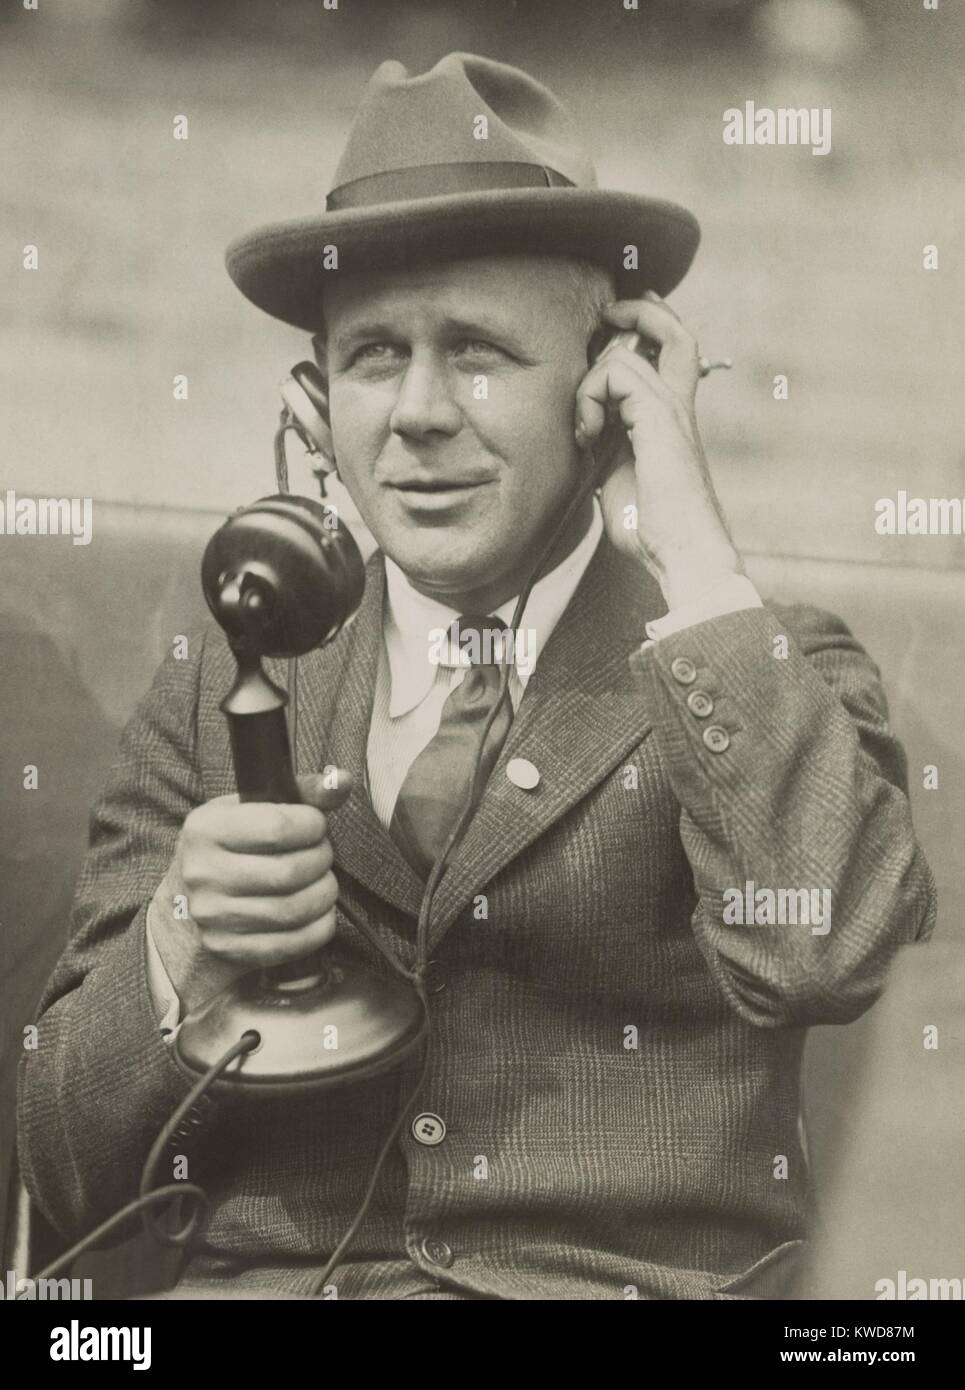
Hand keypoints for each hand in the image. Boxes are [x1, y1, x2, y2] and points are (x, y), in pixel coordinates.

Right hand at [151, 769, 352, 1014]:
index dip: (313, 825)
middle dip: (322, 860)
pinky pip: (293, 944)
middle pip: (290, 871)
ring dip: (324, 894)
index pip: (278, 827)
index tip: (316, 826)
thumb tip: (343, 780)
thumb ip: (301, 793)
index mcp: (205, 828)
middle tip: (322, 855)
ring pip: (295, 909)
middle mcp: (202, 872)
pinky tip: (318, 913)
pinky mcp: (227, 949)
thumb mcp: (252, 810)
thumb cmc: (230, 849)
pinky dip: (319, 927)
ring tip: (322, 882)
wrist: (185, 906)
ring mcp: (212, 916)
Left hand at [575, 293, 742, 608]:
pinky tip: (588, 435)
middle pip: (673, 331)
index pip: (673, 351)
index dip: (649, 322)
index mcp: (672, 420)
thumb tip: (583, 436)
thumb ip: (608, 447)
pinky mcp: (659, 420)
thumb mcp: (620, 478)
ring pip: (630, 351)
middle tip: (603, 322)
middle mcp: (678, 408)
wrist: (683, 554)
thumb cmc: (653, 530)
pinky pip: (618, 374)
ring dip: (591, 381)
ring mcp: (672, 412)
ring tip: (585, 426)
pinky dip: (591, 397)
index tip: (615, 319)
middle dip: (633, 313)